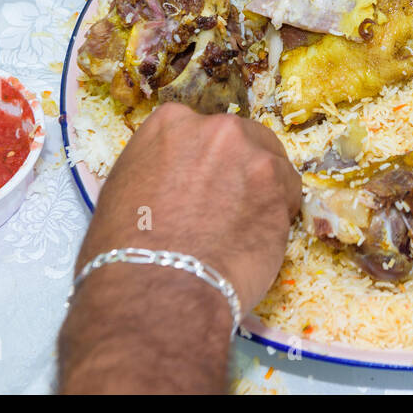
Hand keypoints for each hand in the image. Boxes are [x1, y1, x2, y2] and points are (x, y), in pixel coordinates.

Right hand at [78, 102, 300, 310]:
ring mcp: (252, 155)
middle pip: (240, 139)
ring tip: (244, 226)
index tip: (203, 183)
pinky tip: (258, 237)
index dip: (203, 160)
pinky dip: (279, 211)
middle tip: (228, 204)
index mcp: (170, 124)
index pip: (197, 131)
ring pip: (269, 163)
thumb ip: (158, 168)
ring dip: (261, 189)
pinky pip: (288, 192)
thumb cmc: (126, 250)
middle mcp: (215, 129)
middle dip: (236, 167)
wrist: (160, 289)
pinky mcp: (280, 185)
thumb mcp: (124, 189)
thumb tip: (175, 180)